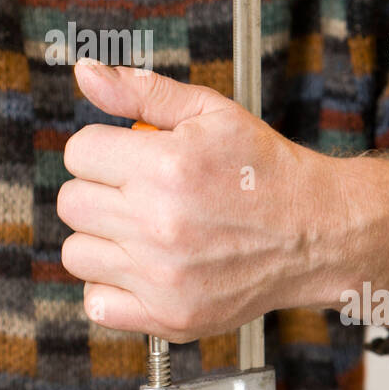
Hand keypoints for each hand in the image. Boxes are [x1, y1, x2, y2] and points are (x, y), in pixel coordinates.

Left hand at [58, 60, 338, 339]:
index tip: (127, 157)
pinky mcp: (170, 316)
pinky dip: (111, 286)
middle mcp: (160, 224)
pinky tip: (142, 266)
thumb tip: (86, 73)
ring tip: (141, 228)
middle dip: (100, 189)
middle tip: (138, 191)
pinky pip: (96, 303)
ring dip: (101, 238)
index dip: (102, 148)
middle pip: (72, 201)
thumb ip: (142, 91)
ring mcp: (162, 276)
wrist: (316, 232)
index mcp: (166, 167)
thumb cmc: (264, 170)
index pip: (79, 152)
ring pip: (76, 252)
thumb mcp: (210, 112)